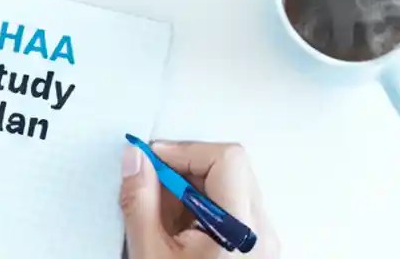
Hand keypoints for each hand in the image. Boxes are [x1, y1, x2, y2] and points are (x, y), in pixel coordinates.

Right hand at [120, 141, 279, 258]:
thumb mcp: (150, 255)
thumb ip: (139, 201)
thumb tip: (135, 161)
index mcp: (242, 231)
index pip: (226, 159)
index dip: (185, 152)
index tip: (151, 160)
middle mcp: (262, 234)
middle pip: (231, 169)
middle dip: (185, 170)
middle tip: (150, 184)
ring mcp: (264, 244)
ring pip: (231, 189)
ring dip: (192, 192)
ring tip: (162, 221)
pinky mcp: (257, 252)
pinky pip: (233, 212)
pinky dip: (202, 212)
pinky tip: (177, 237)